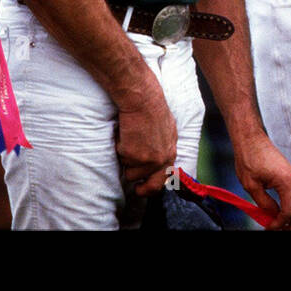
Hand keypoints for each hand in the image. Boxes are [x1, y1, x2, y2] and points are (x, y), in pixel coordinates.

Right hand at [114, 76, 177, 196]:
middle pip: (152, 185)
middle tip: (136, 191)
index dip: (155, 186)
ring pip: (131, 173)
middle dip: (142, 189)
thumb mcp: (166, 129)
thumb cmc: (152, 108)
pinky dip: (119, 149)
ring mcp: (149, 160)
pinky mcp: (134, 156)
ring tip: (128, 141)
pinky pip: (121, 160)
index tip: (146, 189)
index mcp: (171, 151)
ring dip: (127, 161)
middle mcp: (163, 159)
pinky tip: (124, 134)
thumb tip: (159, 159)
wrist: (142, 99)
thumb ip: (163, 146)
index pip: (166, 178)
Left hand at [233, 133, 290, 229]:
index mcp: (285, 181)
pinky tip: (287, 215)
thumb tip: (273, 217)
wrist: (251, 140)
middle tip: (281, 232)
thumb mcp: (251, 185)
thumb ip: (264, 203)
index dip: (280, 224)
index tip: (269, 228)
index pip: (290, 211)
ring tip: (287, 227)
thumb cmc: (249, 159)